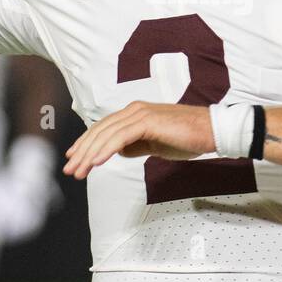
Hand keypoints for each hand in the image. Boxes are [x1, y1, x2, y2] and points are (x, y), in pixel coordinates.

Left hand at [63, 102, 214, 179]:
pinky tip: (96, 162)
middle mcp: (134, 110)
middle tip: (70, 169)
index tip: (74, 158)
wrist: (212, 130)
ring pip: (106, 134)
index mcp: (135, 113)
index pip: (103, 128)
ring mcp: (141, 114)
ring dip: (90, 154)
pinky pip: (121, 137)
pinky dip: (106, 150)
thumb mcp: (156, 144)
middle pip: (100, 130)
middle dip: (82, 151)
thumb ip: (136, 145)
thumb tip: (119, 152)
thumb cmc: (188, 136)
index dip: (86, 143)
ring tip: (79, 171)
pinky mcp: (148, 121)